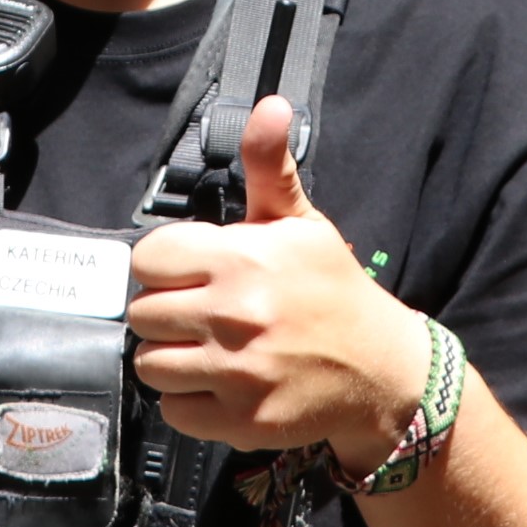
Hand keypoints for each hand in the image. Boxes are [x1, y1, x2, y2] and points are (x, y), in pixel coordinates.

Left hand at [128, 97, 428, 461]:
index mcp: (243, 259)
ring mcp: (239, 372)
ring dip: (171, 357)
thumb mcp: (301, 224)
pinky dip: (189, 401)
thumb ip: (269, 166)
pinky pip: (173, 410)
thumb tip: (269, 106)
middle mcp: (236, 315)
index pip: (149, 259)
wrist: (383, 369)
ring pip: (151, 364)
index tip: (189, 273)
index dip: (164, 265)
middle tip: (199, 312)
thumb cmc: (332, 292)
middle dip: (166, 311)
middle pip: (143, 314)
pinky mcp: (243, 420)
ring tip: (205, 348)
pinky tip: (218, 383)